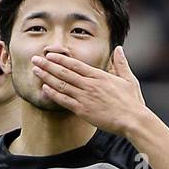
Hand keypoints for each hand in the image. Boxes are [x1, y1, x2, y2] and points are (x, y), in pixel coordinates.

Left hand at [32, 46, 146, 136]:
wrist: (132, 120)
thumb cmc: (132, 102)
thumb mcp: (129, 79)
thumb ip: (120, 63)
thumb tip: (119, 49)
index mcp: (99, 76)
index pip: (75, 64)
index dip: (60, 58)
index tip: (50, 54)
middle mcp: (89, 85)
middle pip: (64, 72)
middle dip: (48, 65)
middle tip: (35, 59)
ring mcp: (85, 97)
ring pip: (61, 85)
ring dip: (46, 77)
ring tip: (35, 71)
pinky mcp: (83, 110)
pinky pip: (64, 100)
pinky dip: (53, 94)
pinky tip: (44, 88)